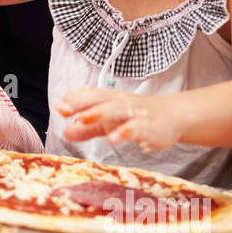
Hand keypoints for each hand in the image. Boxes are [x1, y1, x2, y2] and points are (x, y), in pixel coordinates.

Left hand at [56, 88, 181, 150]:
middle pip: (100, 99)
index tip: (58, 106)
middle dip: (81, 103)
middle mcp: (120, 103)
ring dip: (100, 113)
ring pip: (116, 110)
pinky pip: (137, 127)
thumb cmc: (136, 117)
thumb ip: (87, 128)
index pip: (90, 94)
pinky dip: (125, 132)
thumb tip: (64, 131)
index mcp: (109, 99)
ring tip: (84, 119)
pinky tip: (114, 138)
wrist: (172, 116)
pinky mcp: (149, 127)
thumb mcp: (109, 123)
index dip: (74, 99)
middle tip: (64, 109)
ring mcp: (135, 113)